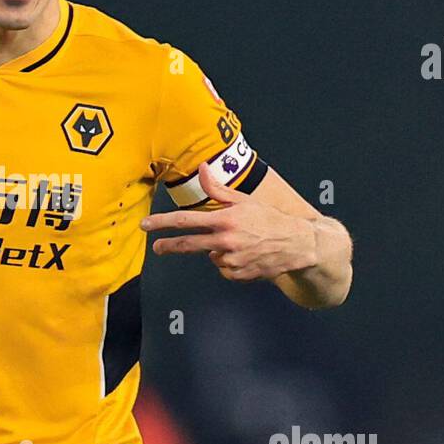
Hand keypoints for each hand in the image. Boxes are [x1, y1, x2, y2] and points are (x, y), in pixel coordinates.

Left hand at [140, 162, 317, 281]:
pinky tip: (245, 255)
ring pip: (211, 256)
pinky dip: (229, 263)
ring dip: (217, 250)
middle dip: (169, 246)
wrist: (297, 244)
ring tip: (240, 243)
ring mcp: (232, 259)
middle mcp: (225, 240)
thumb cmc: (269, 219)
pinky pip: (223, 269)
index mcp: (225, 219)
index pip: (186, 220)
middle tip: (158, 247)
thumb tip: (201, 168)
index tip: (146, 225)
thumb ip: (217, 188)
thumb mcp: (243, 200)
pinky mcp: (238, 274)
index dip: (162, 223)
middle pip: (188, 245)